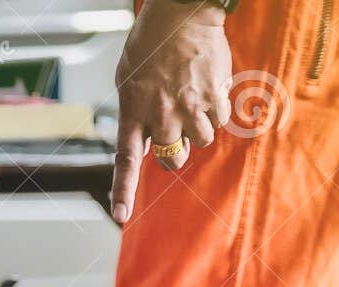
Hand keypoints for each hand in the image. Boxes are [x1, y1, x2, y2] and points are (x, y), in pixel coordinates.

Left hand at [111, 1, 232, 223]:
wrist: (182, 15)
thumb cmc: (151, 45)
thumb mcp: (128, 80)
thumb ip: (134, 115)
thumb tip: (143, 146)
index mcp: (134, 111)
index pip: (126, 161)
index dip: (123, 191)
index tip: (121, 215)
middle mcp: (161, 115)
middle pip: (171, 159)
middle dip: (174, 152)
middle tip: (175, 131)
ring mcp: (190, 108)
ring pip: (200, 142)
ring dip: (198, 129)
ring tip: (191, 99)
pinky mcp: (215, 98)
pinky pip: (218, 122)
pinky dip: (214, 112)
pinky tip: (205, 88)